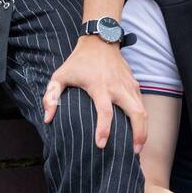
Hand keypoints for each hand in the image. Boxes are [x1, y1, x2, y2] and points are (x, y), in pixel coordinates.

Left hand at [43, 37, 146, 152]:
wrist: (101, 40)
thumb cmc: (79, 61)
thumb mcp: (60, 75)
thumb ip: (51, 96)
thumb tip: (47, 119)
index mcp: (100, 86)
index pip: (105, 111)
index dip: (104, 129)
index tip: (101, 145)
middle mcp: (118, 87)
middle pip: (136, 112)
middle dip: (138, 133)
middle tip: (134, 151)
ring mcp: (128, 85)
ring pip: (143, 109)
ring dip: (144, 129)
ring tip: (138, 146)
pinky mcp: (134, 83)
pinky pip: (142, 103)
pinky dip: (142, 118)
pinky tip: (139, 129)